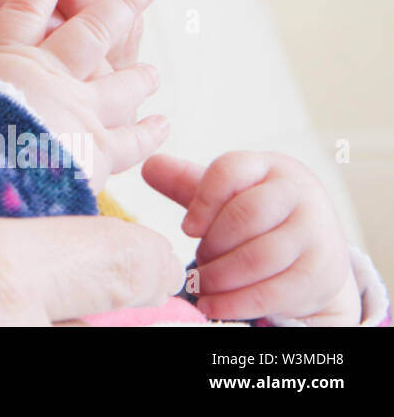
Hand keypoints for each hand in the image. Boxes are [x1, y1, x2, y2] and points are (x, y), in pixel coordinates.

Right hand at [0, 0, 167, 191]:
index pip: (26, 8)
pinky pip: (132, 138)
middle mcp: (47, 76)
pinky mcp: (98, 149)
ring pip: (121, 84)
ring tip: (152, 71)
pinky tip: (161, 124)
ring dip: (138, 76)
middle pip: (91, 31)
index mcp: (1, 60)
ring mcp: (78, 110)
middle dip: (121, 1)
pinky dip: (149, 131)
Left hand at [143, 151, 360, 324]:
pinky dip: (238, 302)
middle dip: (213, 244)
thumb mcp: (228, 197)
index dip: (203, 200)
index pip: (230, 170)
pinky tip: (213, 306)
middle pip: (246, 215)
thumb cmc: (259, 219)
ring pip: (260, 256)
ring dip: (221, 277)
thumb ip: (189, 184)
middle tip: (197, 262)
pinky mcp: (323, 272)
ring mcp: (317, 231)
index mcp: (269, 167)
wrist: (314, 253)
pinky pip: (275, 290)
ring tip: (201, 286)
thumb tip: (148, 165)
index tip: (186, 229)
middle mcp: (299, 192)